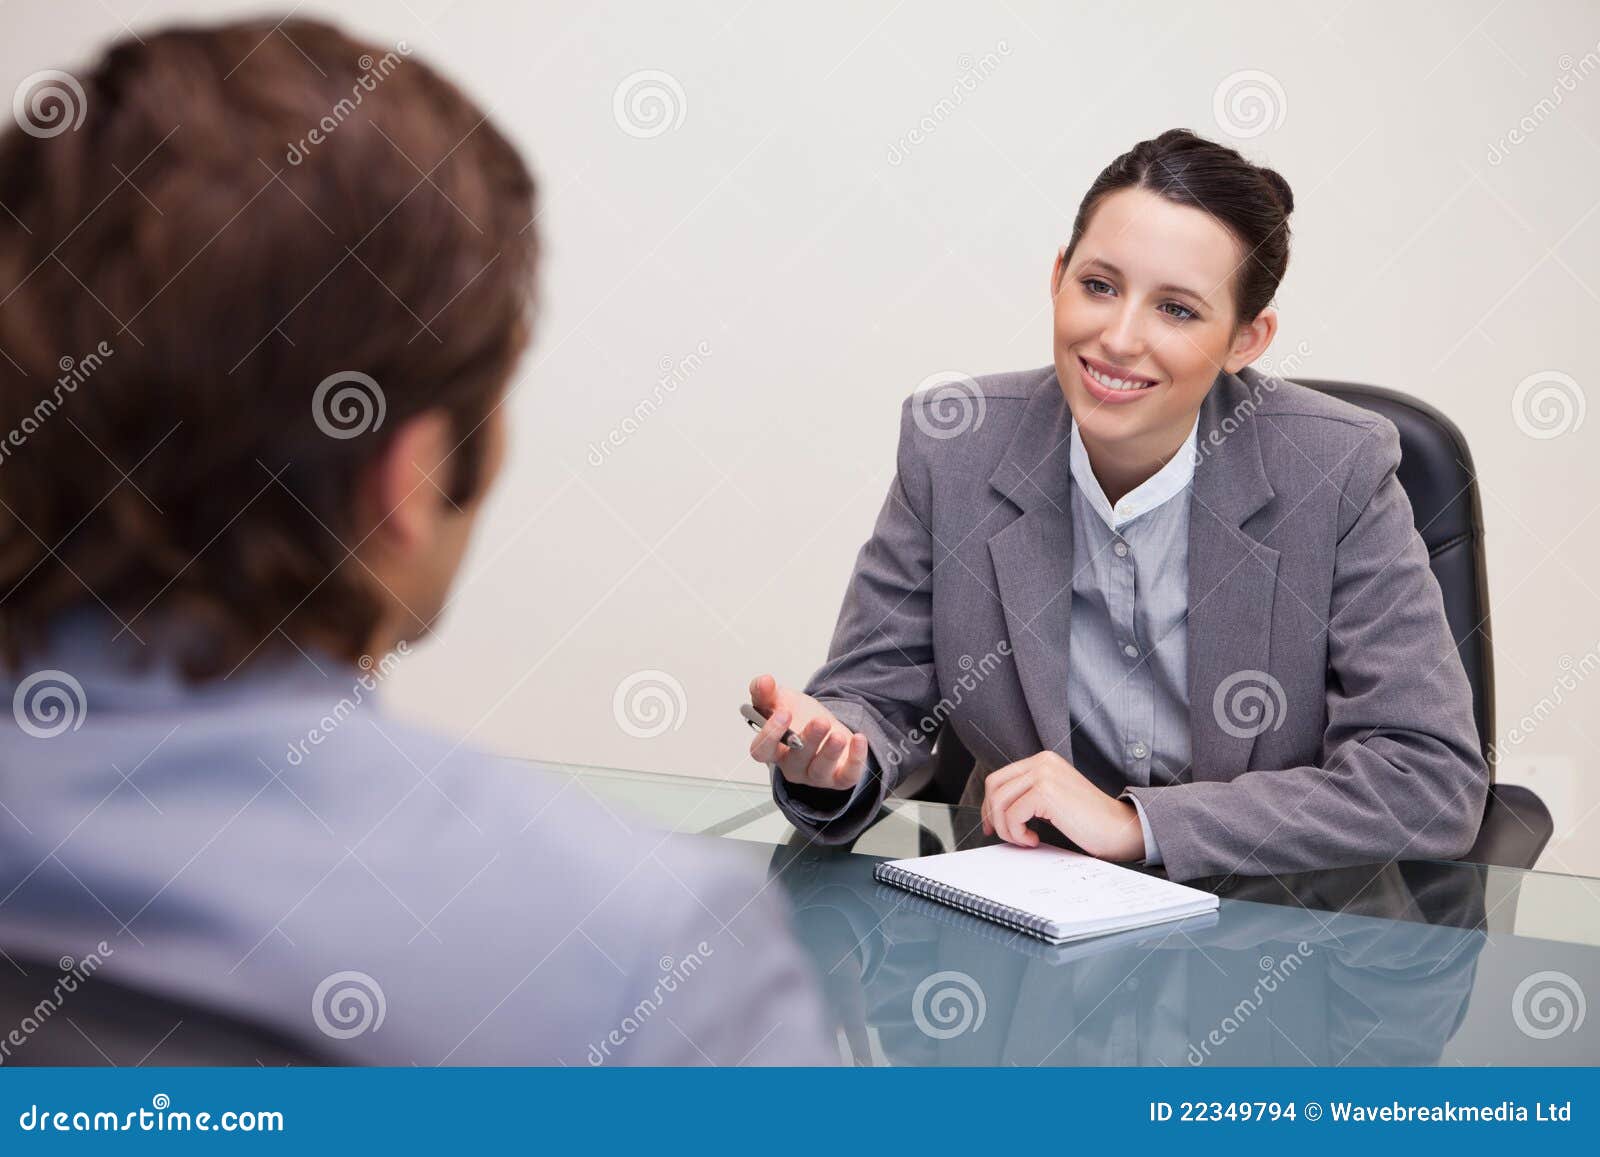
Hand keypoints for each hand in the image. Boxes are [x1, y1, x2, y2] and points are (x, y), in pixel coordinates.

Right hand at [747, 674, 868, 792]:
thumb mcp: (780, 700)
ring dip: (830, 753)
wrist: (826, 728)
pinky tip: (859, 739)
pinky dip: (855, 759)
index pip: (762, 750)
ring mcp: (815, 774)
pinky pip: (847, 776)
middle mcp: (792, 766)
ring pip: (820, 770)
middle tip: (820, 721)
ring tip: (838, 735)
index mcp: (772, 749)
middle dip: (809, 741)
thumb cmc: (799, 718)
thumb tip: (764, 681)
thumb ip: (765, 692)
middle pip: (795, 760)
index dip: (770, 735)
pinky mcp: (839, 778)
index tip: (784, 713)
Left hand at [980, 751, 1144, 861]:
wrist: (1118, 829)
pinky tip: (1034, 840)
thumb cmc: (1089, 821)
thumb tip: (995, 811)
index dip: (990, 805)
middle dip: (993, 816)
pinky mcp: (1045, 791)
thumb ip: (1029, 795)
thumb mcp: (1054, 799)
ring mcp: (1044, 774)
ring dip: (1007, 829)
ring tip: (1025, 840)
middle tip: (1004, 836)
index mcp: (1043, 760)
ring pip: (1000, 802)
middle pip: (994, 787)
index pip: (999, 778)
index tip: (993, 826)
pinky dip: (1017, 834)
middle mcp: (1042, 762)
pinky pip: (1012, 815)